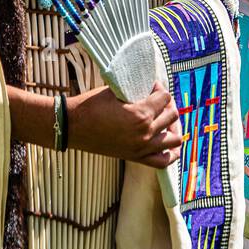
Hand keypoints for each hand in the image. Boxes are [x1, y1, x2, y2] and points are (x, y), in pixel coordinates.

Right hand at [67, 81, 182, 167]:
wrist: (73, 126)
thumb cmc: (92, 105)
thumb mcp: (117, 91)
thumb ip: (137, 89)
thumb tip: (151, 86)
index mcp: (141, 115)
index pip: (165, 97)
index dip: (159, 88)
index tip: (151, 87)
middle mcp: (145, 133)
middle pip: (172, 115)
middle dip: (167, 104)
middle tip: (156, 100)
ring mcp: (142, 148)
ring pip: (174, 138)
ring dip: (172, 126)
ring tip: (163, 119)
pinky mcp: (135, 157)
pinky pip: (163, 161)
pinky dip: (170, 152)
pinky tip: (168, 142)